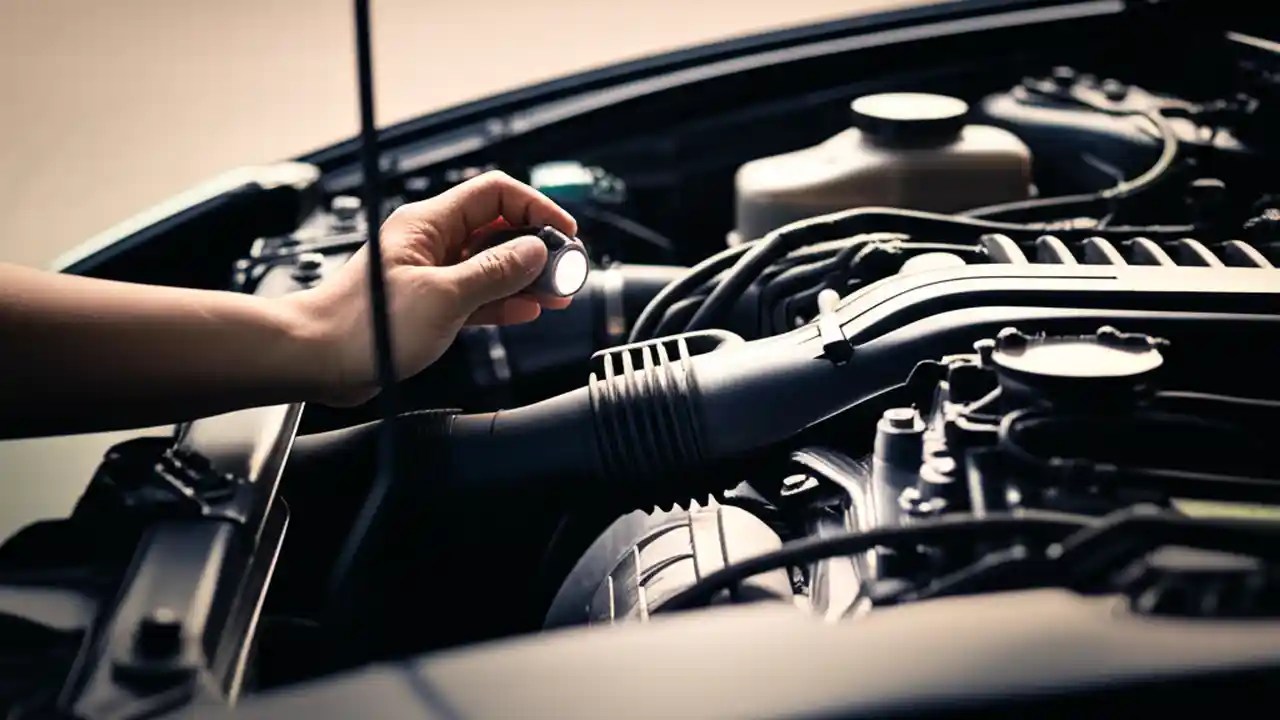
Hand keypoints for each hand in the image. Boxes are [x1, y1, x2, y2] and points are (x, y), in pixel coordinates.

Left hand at [285, 171, 577, 405]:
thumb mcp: (444, 296)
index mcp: (429, 224)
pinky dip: (506, 299)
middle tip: (567, 269)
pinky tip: (528, 309)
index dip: (536, 208)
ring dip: (527, 276)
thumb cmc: (364, 326)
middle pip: (499, 229)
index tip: (565, 233)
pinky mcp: (431, 304)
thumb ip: (495, 272)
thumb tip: (536, 252)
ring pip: (493, 264)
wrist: (321, 360)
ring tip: (558, 292)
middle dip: (537, 246)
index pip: (495, 193)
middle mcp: (432, 242)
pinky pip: (480, 293)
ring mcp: (432, 273)